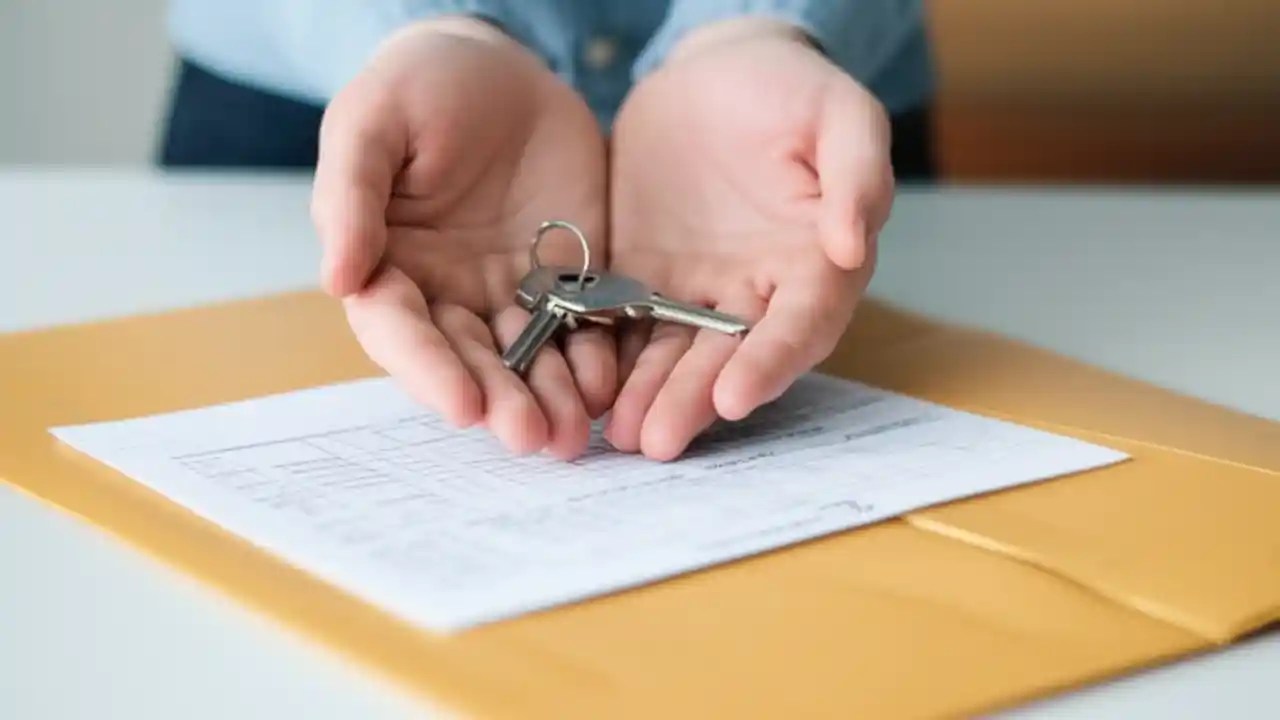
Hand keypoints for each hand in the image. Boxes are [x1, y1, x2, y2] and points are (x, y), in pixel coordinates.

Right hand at [312, 18, 612, 458]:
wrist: (500, 62)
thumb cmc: (419, 85)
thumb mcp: (372, 121)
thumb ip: (351, 196)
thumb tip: (337, 279)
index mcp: (388, 267)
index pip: (400, 331)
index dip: (428, 370)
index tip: (462, 405)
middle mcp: (447, 294)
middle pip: (469, 360)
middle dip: (500, 400)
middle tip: (533, 436)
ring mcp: (510, 290)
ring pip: (528, 357)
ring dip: (550, 397)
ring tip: (574, 432)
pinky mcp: (568, 277)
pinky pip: (582, 325)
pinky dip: (595, 356)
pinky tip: (610, 381)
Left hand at [606, 19, 893, 459]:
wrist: (715, 74)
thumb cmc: (790, 89)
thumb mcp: (840, 113)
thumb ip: (856, 174)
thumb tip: (851, 243)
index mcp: (814, 262)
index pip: (800, 324)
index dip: (770, 363)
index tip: (735, 396)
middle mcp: (758, 291)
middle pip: (729, 358)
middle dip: (694, 399)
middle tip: (659, 439)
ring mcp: (698, 290)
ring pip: (674, 354)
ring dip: (649, 396)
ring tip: (621, 433)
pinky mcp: (645, 277)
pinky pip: (626, 325)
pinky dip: (608, 359)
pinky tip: (584, 388)